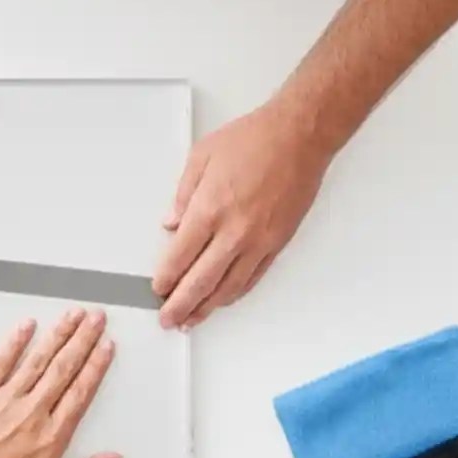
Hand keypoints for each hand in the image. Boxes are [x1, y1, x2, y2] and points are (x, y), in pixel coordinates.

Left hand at [0, 308, 121, 457]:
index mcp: (49, 438)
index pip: (81, 392)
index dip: (96, 366)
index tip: (107, 346)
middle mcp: (30, 413)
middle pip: (64, 368)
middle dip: (83, 339)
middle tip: (97, 317)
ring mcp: (3, 400)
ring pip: (38, 359)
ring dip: (58, 333)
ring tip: (74, 314)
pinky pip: (0, 361)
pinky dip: (15, 341)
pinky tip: (28, 325)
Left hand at [153, 101, 331, 329]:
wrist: (299, 137)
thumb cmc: (254, 140)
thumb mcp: (201, 156)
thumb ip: (182, 195)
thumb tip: (170, 223)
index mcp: (209, 209)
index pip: (179, 257)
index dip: (165, 279)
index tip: (157, 288)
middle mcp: (234, 231)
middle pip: (201, 282)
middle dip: (180, 305)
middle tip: (168, 318)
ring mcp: (258, 241)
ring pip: (228, 287)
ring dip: (207, 308)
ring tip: (191, 320)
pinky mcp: (277, 243)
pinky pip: (252, 278)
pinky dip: (234, 294)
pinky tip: (223, 300)